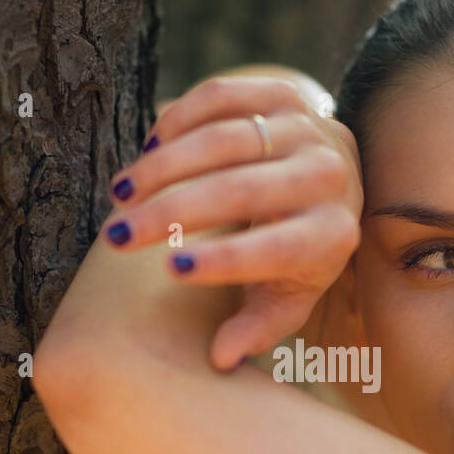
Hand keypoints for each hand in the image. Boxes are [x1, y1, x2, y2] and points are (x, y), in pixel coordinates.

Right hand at [102, 74, 362, 369]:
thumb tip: (221, 360)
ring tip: (119, 195)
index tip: (171, 272)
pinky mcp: (285, 93)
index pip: (278, 249)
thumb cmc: (299, 252)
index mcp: (333, 235)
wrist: (335, 179)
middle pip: (242, 192)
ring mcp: (307, 129)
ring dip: (163, 168)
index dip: (225, 261)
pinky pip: (223, 98)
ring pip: (225, 140)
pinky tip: (149, 147)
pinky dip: (180, 119)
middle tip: (117, 239)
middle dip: (172, 215)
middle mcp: (329, 176)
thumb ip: (257, 327)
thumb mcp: (287, 296)